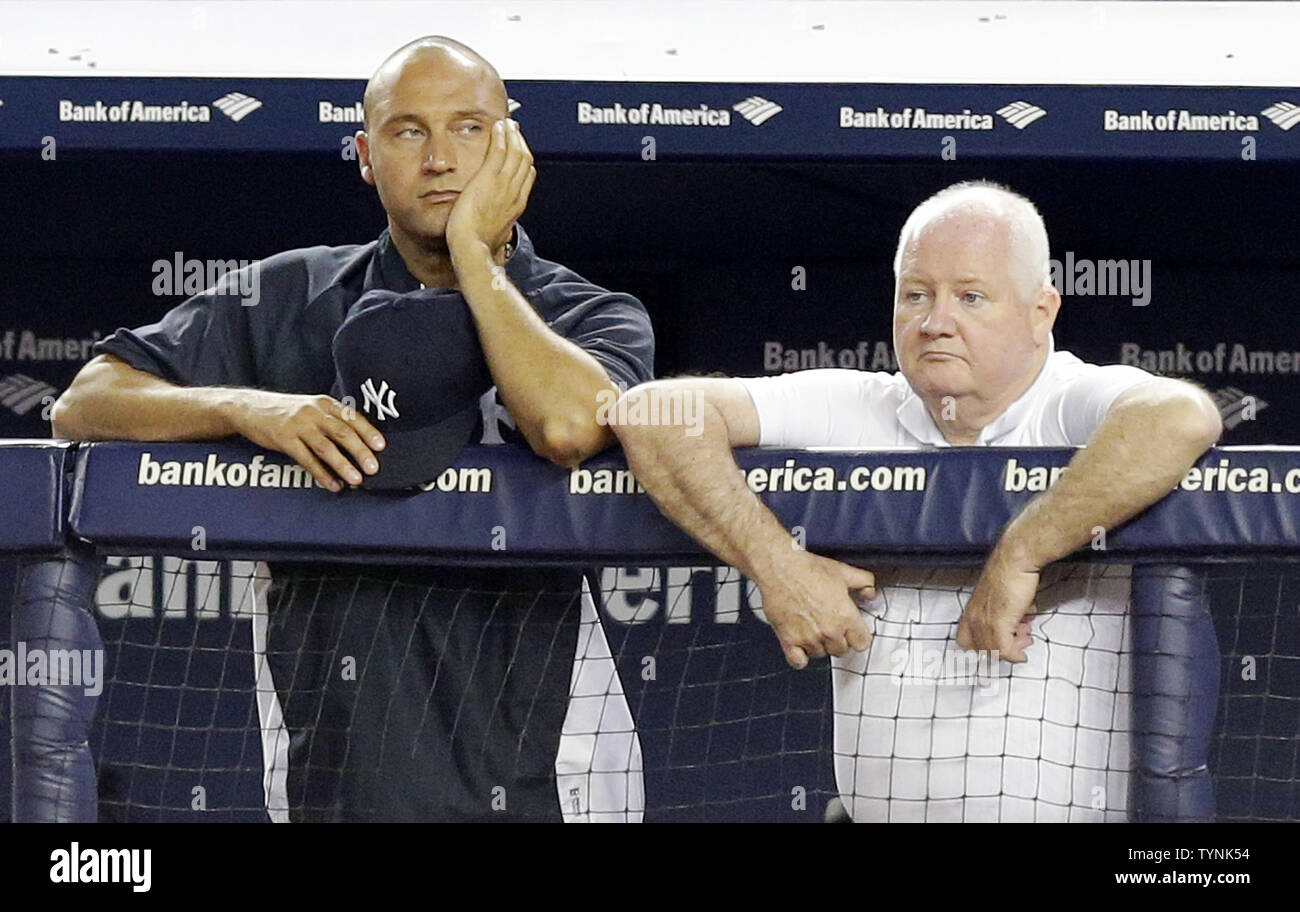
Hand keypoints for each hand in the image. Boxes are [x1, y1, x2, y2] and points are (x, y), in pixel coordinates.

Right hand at [230, 390, 384, 492]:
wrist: (249, 408)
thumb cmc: (287, 411)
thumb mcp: (312, 408)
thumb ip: (332, 421)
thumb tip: (359, 444)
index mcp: (325, 404)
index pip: (352, 418)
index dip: (368, 432)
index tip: (381, 446)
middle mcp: (313, 412)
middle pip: (342, 433)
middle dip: (360, 452)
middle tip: (373, 468)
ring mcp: (298, 426)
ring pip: (325, 447)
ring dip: (343, 465)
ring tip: (356, 480)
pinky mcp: (284, 440)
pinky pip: (306, 460)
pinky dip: (321, 474)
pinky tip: (333, 484)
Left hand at [446, 119, 534, 256]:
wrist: (473, 248)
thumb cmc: (478, 245)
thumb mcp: (495, 235)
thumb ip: (498, 225)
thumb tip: (499, 230)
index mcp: (516, 206)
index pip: (526, 177)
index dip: (524, 160)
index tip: (519, 150)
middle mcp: (514, 193)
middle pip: (525, 160)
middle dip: (521, 142)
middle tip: (514, 129)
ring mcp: (503, 185)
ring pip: (515, 152)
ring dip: (512, 135)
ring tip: (507, 124)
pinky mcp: (489, 179)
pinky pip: (499, 151)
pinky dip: (501, 137)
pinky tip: (498, 127)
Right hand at [755, 552, 876, 669]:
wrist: (781, 569)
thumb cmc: (807, 569)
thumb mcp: (843, 572)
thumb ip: (864, 582)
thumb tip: (869, 593)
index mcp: (845, 616)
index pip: (862, 643)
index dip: (858, 637)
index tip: (854, 633)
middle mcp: (829, 630)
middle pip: (841, 650)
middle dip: (838, 640)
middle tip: (831, 627)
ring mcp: (809, 637)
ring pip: (820, 654)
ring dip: (818, 645)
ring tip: (813, 629)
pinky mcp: (789, 640)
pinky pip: (798, 661)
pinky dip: (800, 657)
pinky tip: (801, 647)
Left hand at [956, 549, 1039, 662]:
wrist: (1015, 562)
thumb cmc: (1009, 574)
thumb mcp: (997, 598)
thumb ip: (1000, 613)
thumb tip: (1015, 625)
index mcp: (970, 611)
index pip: (965, 641)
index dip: (982, 647)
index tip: (999, 647)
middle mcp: (973, 618)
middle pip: (982, 649)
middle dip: (1002, 649)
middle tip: (1018, 641)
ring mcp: (983, 622)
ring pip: (994, 651)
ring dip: (1012, 650)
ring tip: (1025, 638)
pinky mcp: (997, 624)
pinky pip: (1004, 651)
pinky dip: (1015, 656)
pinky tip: (1022, 654)